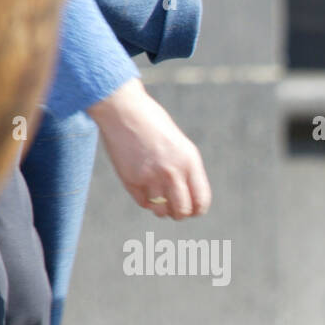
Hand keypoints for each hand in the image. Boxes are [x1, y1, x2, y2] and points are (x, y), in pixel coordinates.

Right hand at [88, 78, 211, 219]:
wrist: (124, 110)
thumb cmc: (154, 126)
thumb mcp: (181, 146)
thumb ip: (188, 171)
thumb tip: (191, 200)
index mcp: (189, 163)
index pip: (201, 201)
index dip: (197, 210)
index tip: (192, 210)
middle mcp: (172, 172)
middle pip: (182, 211)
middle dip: (180, 214)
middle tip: (174, 209)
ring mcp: (151, 177)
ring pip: (161, 211)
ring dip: (162, 210)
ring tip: (159, 200)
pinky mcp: (131, 179)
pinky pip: (143, 203)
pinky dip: (145, 201)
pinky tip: (144, 190)